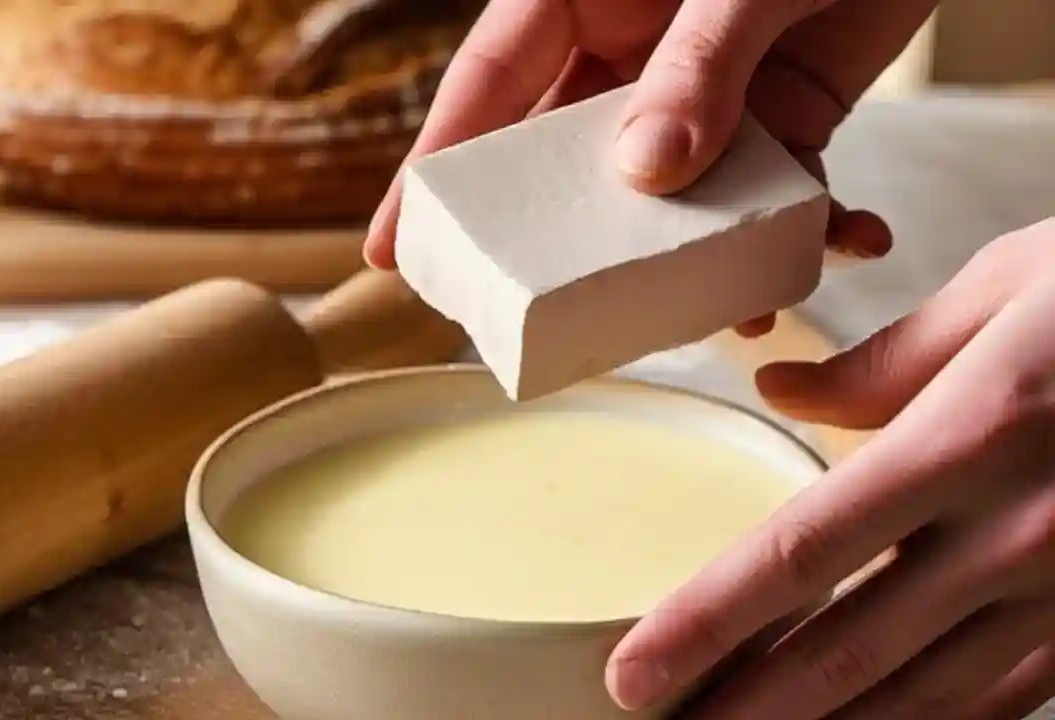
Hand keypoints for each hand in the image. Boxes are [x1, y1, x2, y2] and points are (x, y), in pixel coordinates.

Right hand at [364, 0, 928, 330]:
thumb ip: (696, 67)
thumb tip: (645, 175)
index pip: (487, 89)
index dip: (436, 172)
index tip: (395, 249)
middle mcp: (628, 52)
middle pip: (565, 163)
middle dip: (558, 244)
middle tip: (530, 318)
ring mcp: (704, 91)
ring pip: (667, 197)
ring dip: (691, 257)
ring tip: (710, 312)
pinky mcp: (781, 116)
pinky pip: (768, 190)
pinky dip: (797, 229)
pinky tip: (834, 246)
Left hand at [606, 218, 1054, 718]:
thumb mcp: (1011, 286)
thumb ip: (882, 359)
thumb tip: (782, 385)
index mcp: (974, 435)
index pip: (804, 551)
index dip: (708, 621)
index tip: (636, 668)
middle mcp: (1021, 532)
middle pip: (849, 648)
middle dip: (742, 705)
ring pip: (925, 695)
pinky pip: (1006, 697)